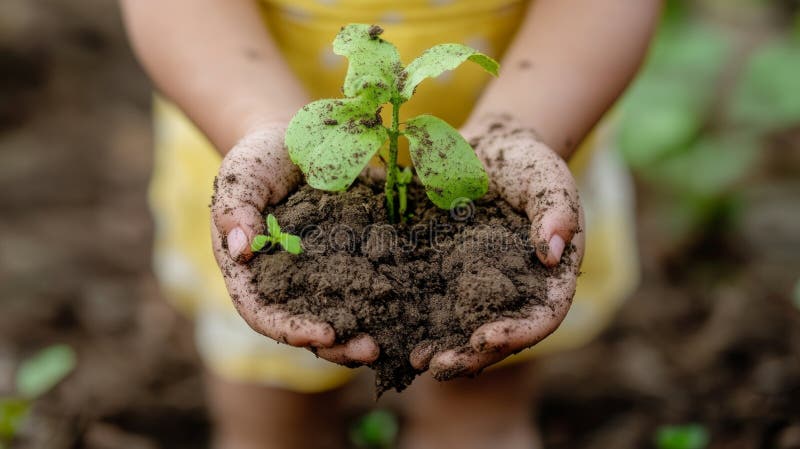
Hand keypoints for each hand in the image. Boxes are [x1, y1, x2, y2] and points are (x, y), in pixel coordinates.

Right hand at [211, 125, 378, 365]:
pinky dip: (388, 299)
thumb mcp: (241, 177)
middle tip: (370, 349)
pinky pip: (369, 283)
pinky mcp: (352, 258)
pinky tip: (412, 305)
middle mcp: (287, 284)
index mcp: (253, 273)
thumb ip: (235, 210)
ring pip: (341, 315)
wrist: (297, 138)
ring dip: (364, 332)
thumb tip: (241, 250)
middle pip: (307, 326)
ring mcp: (321, 274)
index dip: (291, 329)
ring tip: (391, 341)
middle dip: (338, 346)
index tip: (324, 335)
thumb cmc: (259, 161)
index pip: (263, 314)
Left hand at [410, 116, 584, 378]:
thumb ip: (556, 210)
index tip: (487, 338)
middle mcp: (514, 295)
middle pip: (498, 337)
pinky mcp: (446, 277)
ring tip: (413, 360)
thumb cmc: (527, 165)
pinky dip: (415, 321)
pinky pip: (433, 305)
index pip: (541, 318)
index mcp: (547, 280)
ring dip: (440, 349)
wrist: (489, 150)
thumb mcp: (547, 179)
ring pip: (463, 331)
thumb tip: (551, 252)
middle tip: (439, 365)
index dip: (517, 333)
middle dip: (470, 356)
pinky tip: (390, 331)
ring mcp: (478, 289)